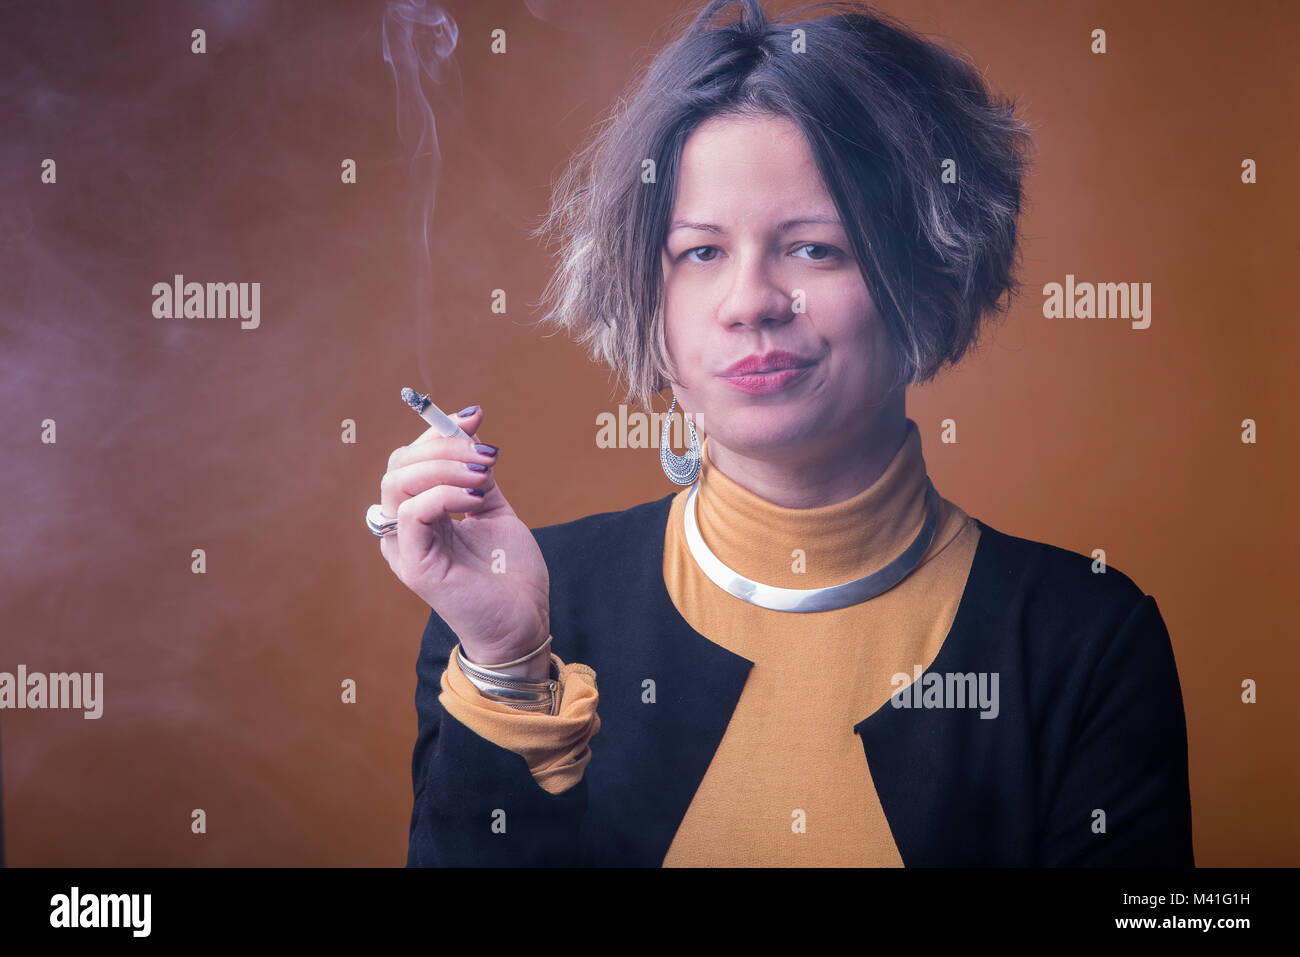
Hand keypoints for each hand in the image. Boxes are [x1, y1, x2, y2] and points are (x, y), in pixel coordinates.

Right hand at [377, 406, 550, 677]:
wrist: (524, 622)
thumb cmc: (510, 574)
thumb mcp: (494, 510)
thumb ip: (477, 474)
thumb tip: (471, 425)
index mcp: (420, 514)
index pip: (410, 459)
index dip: (438, 432)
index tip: (475, 416)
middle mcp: (405, 529)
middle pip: (399, 465)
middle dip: (442, 446)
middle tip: (484, 453)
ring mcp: (405, 548)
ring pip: (396, 483)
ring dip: (442, 467)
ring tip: (484, 475)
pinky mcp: (415, 566)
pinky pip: (411, 513)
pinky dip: (443, 495)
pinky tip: (475, 499)